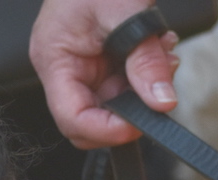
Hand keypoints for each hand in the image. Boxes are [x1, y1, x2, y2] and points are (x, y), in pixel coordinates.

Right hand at [31, 0, 181, 148]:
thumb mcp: (127, 10)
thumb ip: (145, 59)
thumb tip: (161, 101)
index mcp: (54, 58)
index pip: (72, 119)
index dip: (107, 130)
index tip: (140, 124)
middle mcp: (64, 68)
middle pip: (93, 120)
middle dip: (130, 111)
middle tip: (159, 89)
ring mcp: (82, 67)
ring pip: (115, 106)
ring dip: (145, 91)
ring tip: (163, 57)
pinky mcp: (101, 62)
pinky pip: (124, 86)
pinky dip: (147, 76)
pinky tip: (158, 52)